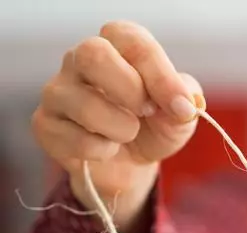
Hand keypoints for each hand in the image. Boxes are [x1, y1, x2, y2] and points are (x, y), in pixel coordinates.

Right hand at [31, 20, 203, 227]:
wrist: (131, 164)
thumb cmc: (154, 126)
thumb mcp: (180, 112)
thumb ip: (186, 100)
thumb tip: (184, 104)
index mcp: (118, 45)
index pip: (132, 40)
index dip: (159, 74)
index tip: (180, 105)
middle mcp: (80, 59)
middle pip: (92, 54)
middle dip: (130, 90)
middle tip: (147, 111)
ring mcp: (57, 91)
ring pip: (84, 103)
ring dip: (121, 128)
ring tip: (128, 133)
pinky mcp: (46, 124)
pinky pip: (74, 139)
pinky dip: (103, 151)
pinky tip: (107, 148)